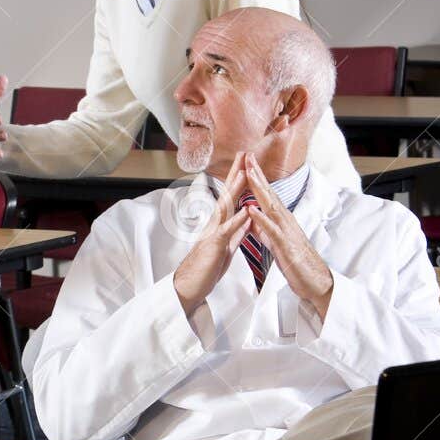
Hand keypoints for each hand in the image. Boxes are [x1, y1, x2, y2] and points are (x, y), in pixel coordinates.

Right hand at [172, 153, 252, 317]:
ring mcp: (213, 232)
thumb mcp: (227, 247)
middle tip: (244, 155)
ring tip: (243, 173)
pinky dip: (236, 221)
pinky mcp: (214, 245)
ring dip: (235, 190)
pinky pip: (226, 231)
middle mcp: (215, 223)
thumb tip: (248, 218)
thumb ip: (238, 232)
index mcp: (220, 224)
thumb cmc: (207, 267)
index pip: (232, 197)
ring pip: (225, 207)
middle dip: (236, 174)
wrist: (190, 285)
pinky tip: (244, 212)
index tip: (247, 163)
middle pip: (227, 194)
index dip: (240, 179)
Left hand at [243, 154, 332, 319]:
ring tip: (248, 173)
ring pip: (271, 206)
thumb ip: (263, 230)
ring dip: (259, 189)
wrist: (315, 282)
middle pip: (269, 194)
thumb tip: (251, 219)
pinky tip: (251, 210)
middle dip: (257, 175)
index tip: (246, 162)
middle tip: (247, 156)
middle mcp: (285, 221)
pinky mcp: (286, 246)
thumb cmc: (296, 262)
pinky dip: (261, 219)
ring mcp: (286, 232)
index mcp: (281, 220)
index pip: (267, 195)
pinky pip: (272, 231)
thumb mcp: (275, 243)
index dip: (256, 178)